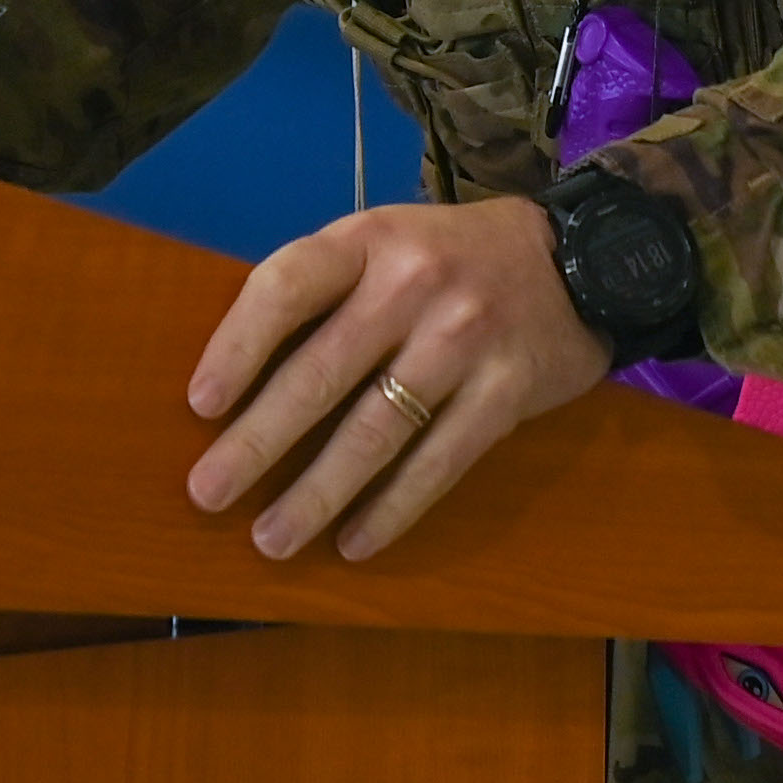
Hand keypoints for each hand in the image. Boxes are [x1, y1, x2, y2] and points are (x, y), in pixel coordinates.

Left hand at [183, 199, 604, 561]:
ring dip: (317, 494)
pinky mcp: (507, 393)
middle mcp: (413, 285)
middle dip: (257, 442)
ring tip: (271, 538)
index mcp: (367, 240)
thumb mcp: (384, 243)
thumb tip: (237, 376)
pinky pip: (438, 463)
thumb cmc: (451, 260)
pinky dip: (392, 509)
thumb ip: (325, 292)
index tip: (200, 406)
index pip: (285, 287)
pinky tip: (354, 542)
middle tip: (207, 494)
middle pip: (321, 371)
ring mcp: (464, 340)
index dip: (236, 347)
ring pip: (376, 431)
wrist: (582, 262)